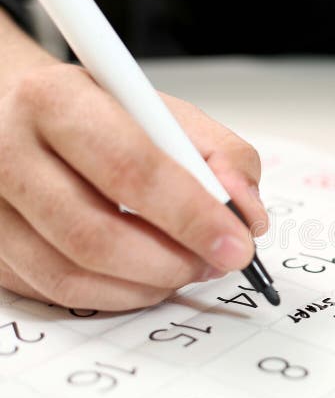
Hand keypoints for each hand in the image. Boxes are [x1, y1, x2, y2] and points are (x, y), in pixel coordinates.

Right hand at [0, 60, 266, 309]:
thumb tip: (247, 218)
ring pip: (71, 277)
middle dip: (172, 262)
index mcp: (56, 101)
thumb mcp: (165, 112)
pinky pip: (56, 293)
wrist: (18, 114)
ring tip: (186, 268)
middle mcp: (7, 152)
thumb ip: (221, 157)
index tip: (237, 244)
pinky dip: (115, 295)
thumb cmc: (100, 114)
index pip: (131, 169)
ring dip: (146, 287)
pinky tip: (144, 277)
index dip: (191, 215)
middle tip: (216, 263)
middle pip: (94, 235)